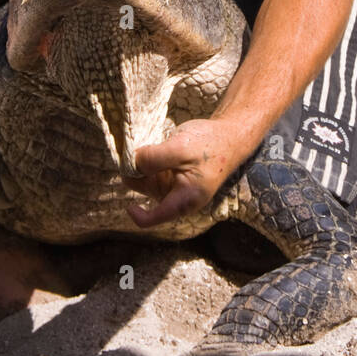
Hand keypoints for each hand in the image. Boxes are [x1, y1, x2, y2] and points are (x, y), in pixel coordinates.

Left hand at [123, 120, 238, 228]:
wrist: (229, 137)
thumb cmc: (210, 145)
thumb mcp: (181, 147)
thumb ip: (155, 157)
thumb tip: (131, 163)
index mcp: (184, 199)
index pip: (154, 218)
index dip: (137, 214)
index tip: (127, 202)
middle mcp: (176, 197)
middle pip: (144, 189)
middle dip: (134, 172)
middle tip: (128, 150)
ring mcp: (172, 185)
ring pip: (145, 177)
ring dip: (139, 163)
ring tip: (141, 143)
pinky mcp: (171, 174)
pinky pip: (151, 170)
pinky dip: (146, 158)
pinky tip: (149, 144)